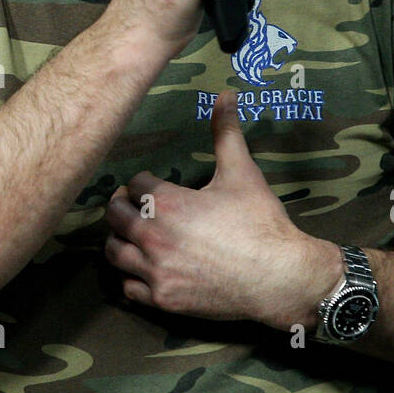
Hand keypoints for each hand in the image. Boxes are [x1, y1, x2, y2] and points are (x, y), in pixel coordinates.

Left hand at [102, 89, 330, 327]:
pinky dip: (132, 277)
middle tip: (134, 206)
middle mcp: (152, 235)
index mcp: (167, 202)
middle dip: (122, 207)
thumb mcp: (242, 172)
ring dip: (120, 240)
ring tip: (133, 236)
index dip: (142, 183)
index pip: (133, 184)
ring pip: (114, 252)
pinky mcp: (163, 299)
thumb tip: (226, 93)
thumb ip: (226, 132)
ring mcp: (155, 271)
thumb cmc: (260, 222)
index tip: (150, 186)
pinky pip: (128, 288)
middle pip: (114, 216)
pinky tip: (145, 269)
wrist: (279, 276)